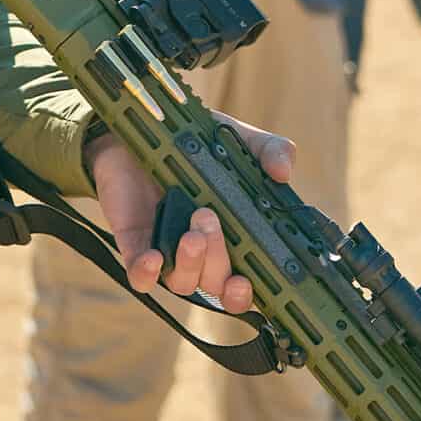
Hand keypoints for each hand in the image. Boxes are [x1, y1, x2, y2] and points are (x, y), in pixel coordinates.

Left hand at [89, 114, 295, 314]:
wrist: (142, 127)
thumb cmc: (195, 142)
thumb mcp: (236, 141)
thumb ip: (268, 150)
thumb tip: (284, 172)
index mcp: (232, 236)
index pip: (242, 282)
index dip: (246, 292)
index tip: (248, 281)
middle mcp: (202, 252)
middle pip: (215, 284)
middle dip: (218, 263)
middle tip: (210, 218)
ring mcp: (168, 249)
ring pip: (183, 283)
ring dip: (191, 264)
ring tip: (191, 232)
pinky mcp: (136, 243)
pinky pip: (140, 275)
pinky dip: (147, 273)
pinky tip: (154, 259)